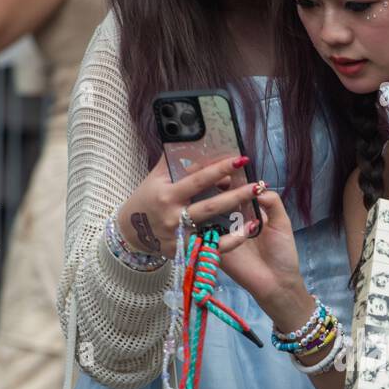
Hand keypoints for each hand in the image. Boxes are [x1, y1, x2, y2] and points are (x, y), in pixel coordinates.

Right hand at [115, 152, 254, 260]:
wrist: (130, 232)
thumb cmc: (147, 198)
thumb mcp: (156, 178)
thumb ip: (174, 161)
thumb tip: (191, 137)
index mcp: (167, 195)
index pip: (198, 180)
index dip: (219, 169)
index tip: (239, 160)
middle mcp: (174, 217)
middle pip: (210, 206)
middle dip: (236, 195)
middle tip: (257, 184)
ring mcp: (180, 237)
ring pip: (214, 227)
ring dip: (238, 217)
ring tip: (257, 206)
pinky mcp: (185, 252)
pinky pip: (212, 247)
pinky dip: (232, 240)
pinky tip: (248, 229)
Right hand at [215, 183, 311, 327]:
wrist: (278, 283)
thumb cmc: (282, 253)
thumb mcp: (281, 223)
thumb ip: (272, 202)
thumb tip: (257, 186)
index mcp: (247, 210)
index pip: (234, 187)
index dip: (229, 174)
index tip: (223, 161)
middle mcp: (231, 219)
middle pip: (218, 196)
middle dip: (213, 182)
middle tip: (208, 169)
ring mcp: (221, 233)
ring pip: (208, 211)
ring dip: (205, 199)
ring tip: (203, 186)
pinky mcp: (214, 248)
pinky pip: (205, 233)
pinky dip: (203, 222)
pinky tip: (202, 211)